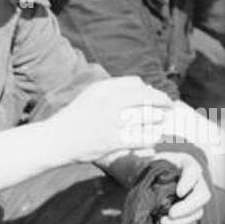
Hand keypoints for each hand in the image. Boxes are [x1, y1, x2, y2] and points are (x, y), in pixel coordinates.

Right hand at [55, 78, 172, 163]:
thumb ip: (112, 91)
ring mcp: (111, 122)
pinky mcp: (112, 141)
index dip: (147, 89)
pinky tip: (154, 138)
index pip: (135, 83)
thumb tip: (142, 88)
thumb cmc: (74, 119)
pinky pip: (141, 138)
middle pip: (146, 97)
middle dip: (162, 101)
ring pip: (147, 117)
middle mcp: (108, 102)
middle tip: (169, 106)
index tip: (152, 96)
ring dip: (158, 119)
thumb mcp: (89, 96)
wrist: (55, 140)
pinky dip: (151, 138)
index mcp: (102, 89)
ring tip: (162, 121)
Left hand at [152, 152, 210, 223]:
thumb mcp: (150, 163)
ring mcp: (194, 199)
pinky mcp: (189, 214)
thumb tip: (149, 184)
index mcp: (186, 165)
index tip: (179, 192)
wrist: (150, 178)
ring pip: (197, 213)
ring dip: (182, 221)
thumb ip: (151, 169)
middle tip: (171, 213)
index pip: (193, 171)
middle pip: (201, 195)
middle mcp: (196, 182)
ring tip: (162, 222)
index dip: (189, 182)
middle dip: (188, 207)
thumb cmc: (151, 168)